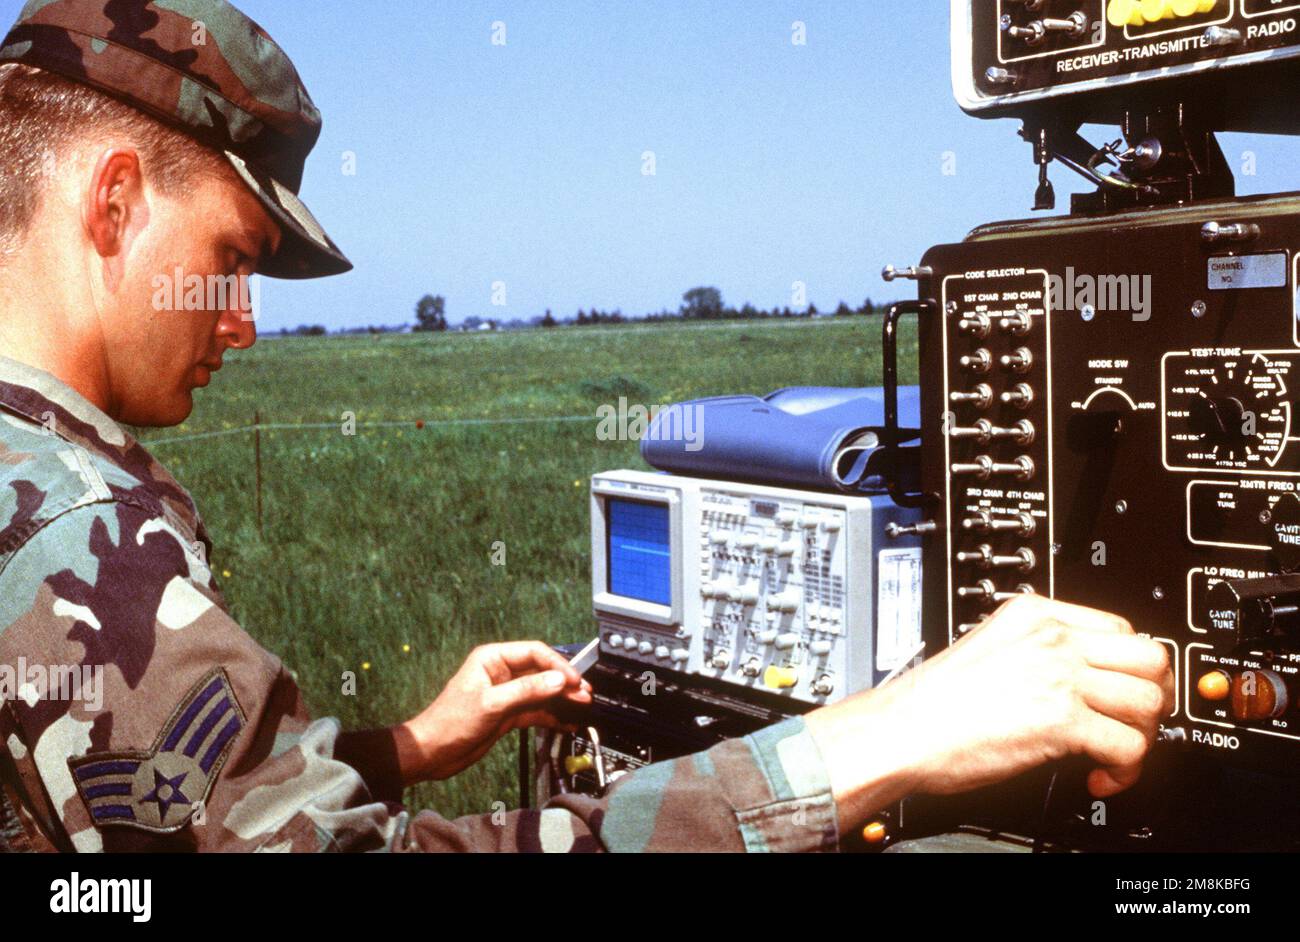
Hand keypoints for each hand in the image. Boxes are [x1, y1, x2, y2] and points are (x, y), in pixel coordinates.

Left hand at [402, 642, 592, 781]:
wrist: (432, 754)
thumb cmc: (449, 723)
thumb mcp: (491, 703)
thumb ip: (527, 690)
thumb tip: (558, 679)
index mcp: (492, 659)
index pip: (534, 652)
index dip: (557, 665)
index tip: (573, 680)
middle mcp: (501, 673)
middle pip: (542, 671)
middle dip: (564, 682)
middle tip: (585, 694)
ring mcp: (506, 694)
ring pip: (542, 692)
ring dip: (561, 699)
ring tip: (582, 707)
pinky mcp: (508, 714)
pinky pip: (536, 711)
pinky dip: (552, 716)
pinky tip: (567, 722)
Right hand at [803, 595, 1173, 828]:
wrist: (902, 730)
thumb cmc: (931, 701)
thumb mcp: (991, 648)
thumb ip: (1037, 652)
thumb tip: (1079, 683)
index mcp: (1034, 613)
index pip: (1120, 628)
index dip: (1129, 668)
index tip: (1119, 693)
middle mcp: (1053, 638)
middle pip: (1150, 657)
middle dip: (1151, 696)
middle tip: (1131, 721)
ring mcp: (1060, 677)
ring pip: (1149, 700)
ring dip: (1142, 735)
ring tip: (1114, 753)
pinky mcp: (1062, 721)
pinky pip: (1129, 745)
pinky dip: (1124, 769)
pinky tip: (1097, 775)